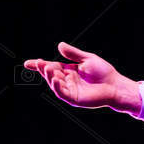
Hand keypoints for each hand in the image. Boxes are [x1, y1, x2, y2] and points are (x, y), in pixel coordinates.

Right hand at [23, 42, 140, 112]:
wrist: (115, 85)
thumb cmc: (104, 72)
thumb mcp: (87, 59)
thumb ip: (73, 54)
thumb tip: (59, 45)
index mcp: (69, 71)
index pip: (51, 67)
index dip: (40, 65)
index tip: (28, 63)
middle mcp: (67, 81)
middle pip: (51, 75)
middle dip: (44, 69)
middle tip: (39, 63)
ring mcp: (70, 90)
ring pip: (55, 84)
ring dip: (49, 76)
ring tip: (46, 67)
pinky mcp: (74, 99)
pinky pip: (62, 93)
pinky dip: (57, 87)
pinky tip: (54, 79)